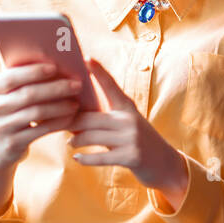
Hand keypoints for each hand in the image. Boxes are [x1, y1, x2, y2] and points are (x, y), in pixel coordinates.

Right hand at [0, 62, 82, 169]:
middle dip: (56, 88)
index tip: (55, 67)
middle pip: (29, 94)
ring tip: (76, 103)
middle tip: (77, 85)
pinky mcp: (14, 142)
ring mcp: (2, 126)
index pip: (13, 76)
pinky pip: (41, 130)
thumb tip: (59, 61)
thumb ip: (27, 78)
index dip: (34, 71)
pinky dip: (59, 122)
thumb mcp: (12, 94)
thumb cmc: (14, 111)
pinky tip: (71, 117)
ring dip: (60, 106)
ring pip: (36, 112)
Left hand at [68, 58, 188, 207]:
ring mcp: (131, 138)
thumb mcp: (128, 124)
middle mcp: (130, 120)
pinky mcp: (131, 156)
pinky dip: (85, 159)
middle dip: (72, 122)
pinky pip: (100, 157)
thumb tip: (76, 116)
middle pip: (91, 117)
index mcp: (128, 108)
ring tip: (71, 142)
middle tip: (58, 123)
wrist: (165, 163)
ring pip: (92, 136)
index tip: (87, 58)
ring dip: (76, 140)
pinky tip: (77, 158)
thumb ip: (107, 118)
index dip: (99, 72)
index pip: (111, 86)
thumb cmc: (139, 141)